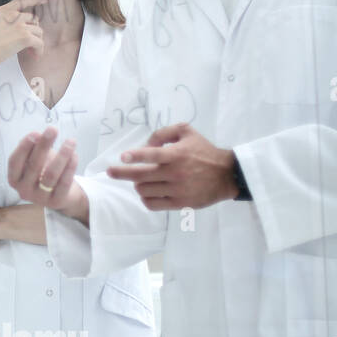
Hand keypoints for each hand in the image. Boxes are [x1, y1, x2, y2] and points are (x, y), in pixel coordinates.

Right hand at [0, 0, 45, 66]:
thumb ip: (5, 22)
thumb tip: (17, 30)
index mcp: (4, 10)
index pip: (23, 0)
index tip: (43, 1)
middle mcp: (14, 15)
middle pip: (34, 19)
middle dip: (34, 29)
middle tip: (30, 42)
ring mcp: (21, 25)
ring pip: (39, 31)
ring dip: (37, 41)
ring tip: (31, 51)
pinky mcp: (26, 37)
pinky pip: (40, 42)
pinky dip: (39, 50)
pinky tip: (35, 56)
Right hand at [6, 126, 86, 218]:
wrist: (60, 194)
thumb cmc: (44, 172)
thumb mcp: (34, 159)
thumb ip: (33, 148)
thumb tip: (36, 136)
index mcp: (14, 178)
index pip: (15, 162)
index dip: (24, 147)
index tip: (35, 133)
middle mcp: (23, 190)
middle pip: (34, 165)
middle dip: (44, 145)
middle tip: (53, 130)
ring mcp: (39, 198)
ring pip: (51, 174)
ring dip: (62, 155)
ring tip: (70, 141)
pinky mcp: (56, 202)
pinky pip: (64, 182)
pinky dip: (70, 167)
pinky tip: (74, 155)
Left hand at [107, 123, 237, 209]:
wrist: (226, 175)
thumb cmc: (204, 151)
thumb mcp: (187, 132)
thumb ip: (163, 133)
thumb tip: (145, 145)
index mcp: (177, 154)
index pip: (153, 155)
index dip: (136, 156)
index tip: (122, 157)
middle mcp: (176, 173)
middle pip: (141, 176)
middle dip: (121, 173)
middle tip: (110, 172)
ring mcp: (177, 190)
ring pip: (144, 190)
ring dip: (137, 184)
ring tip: (140, 180)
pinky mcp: (179, 203)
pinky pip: (153, 204)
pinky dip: (145, 198)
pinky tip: (147, 192)